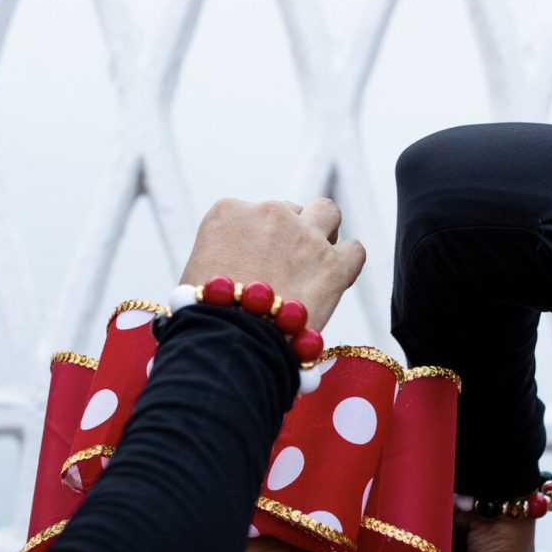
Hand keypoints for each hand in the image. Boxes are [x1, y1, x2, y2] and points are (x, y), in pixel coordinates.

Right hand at [179, 197, 365, 331]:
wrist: (227, 340)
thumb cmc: (202, 317)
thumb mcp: (196, 273)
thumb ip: (220, 259)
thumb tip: (238, 273)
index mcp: (229, 212)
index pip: (254, 214)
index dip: (259, 242)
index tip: (257, 265)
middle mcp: (268, 213)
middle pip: (290, 210)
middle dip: (290, 234)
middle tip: (287, 267)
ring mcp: (304, 235)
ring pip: (327, 213)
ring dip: (324, 232)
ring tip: (317, 263)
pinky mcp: (333, 264)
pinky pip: (354, 250)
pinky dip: (347, 263)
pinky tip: (337, 280)